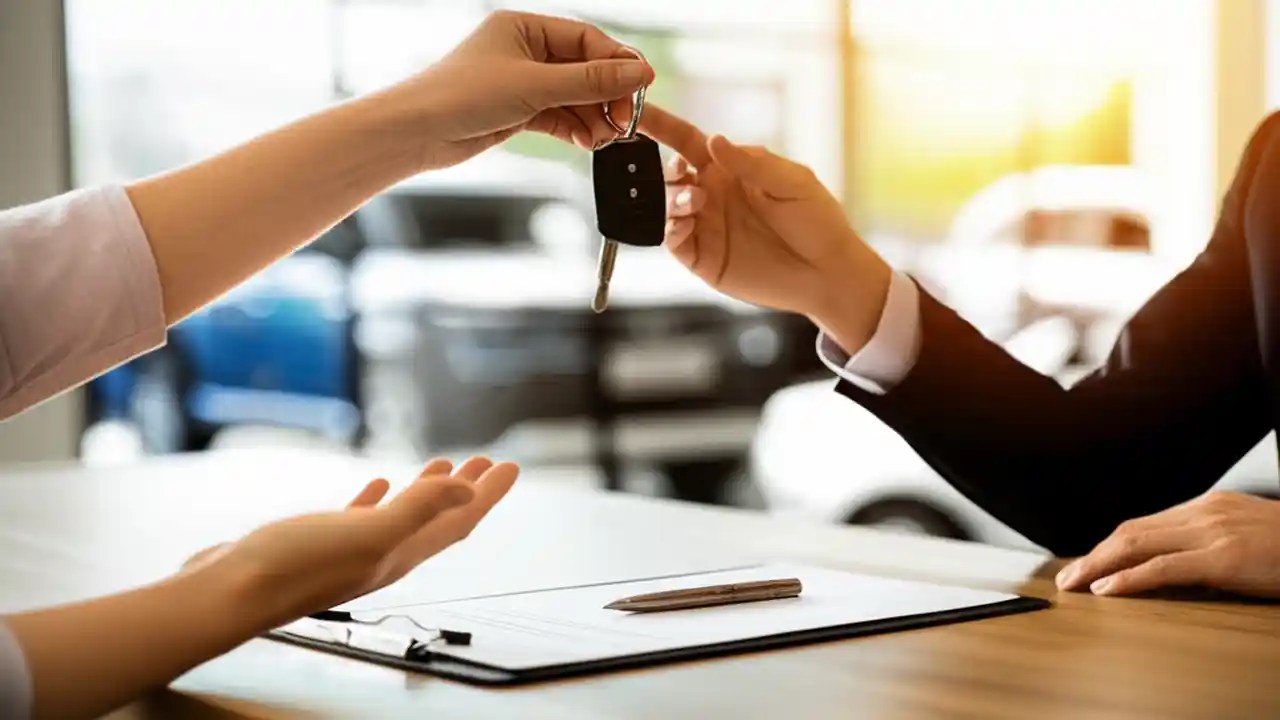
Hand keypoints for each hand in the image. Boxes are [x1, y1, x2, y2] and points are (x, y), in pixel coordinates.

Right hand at [188, 457, 517, 626]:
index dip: (489, 494)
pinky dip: (378, 499)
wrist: (228, 595)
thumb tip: (470, 490)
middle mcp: (382, 555)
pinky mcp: (317, 543)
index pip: (459, 521)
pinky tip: (380, 484)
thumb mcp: (369, 534)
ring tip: (445, 466)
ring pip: (403, 518)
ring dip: (428, 492)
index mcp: (401, 554)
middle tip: (489, 463)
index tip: (512, 466)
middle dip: (468, 491)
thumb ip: (419, 510)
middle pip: (440, 519)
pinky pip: (360, 518)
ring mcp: (350, 551)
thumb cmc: (295, 566)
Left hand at [404, 10, 653, 168]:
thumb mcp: (535, 86)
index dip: (618, 63)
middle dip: (608, 96)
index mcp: (524, 27)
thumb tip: (638, 74)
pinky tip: (588, 142)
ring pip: (574, 97)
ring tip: (606, 137)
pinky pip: (560, 117)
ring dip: (594, 117)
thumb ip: (590, 81)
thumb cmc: (460, 96)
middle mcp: (524, 51)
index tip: (643, 87)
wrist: (417, 134)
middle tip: (626, 121)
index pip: (586, 40)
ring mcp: (522, 83)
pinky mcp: (518, 112)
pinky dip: (576, 129)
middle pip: (585, 70)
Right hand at [641, 106, 891, 354]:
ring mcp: (704, 226)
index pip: (685, 141)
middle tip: (682, 173)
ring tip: (695, 202)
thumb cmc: (817, 221)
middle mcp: (710, 194)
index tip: (635, 113)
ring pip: (665, 206)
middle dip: (664, 169)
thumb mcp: (791, 182)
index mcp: (728, 169)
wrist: (827, 273)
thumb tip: (714, 141)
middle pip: (667, 174)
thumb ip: (751, 163)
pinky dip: (670, 229)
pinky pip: (672, 240)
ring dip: (670, 198)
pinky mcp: (703, 258)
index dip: (659, 125)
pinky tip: (685, 223)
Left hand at [1055, 491, 1279, 597]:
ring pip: (1137, 545)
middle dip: (1093, 556)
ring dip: (1098, 566)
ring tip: (1075, 584)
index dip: (1107, 547)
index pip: (1141, 525)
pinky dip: (1129, 578)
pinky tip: (1107, 590)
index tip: (1085, 565)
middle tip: (1066, 578)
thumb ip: (1204, 548)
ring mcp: (1212, 532)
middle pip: (1130, 532)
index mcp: (1205, 508)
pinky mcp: (1224, 557)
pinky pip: (1163, 567)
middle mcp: (1203, 513)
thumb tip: (1165, 573)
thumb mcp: (1242, 541)